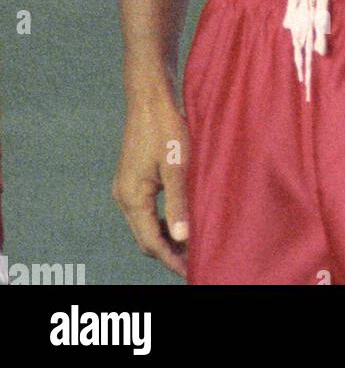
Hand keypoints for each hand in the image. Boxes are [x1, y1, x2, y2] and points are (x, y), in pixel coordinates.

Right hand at [112, 87, 189, 277]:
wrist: (149, 96)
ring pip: (146, 225)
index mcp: (132, 197)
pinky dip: (162, 221)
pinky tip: (182, 220)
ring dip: (166, 238)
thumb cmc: (165, 126)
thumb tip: (183, 237)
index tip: (193, 271)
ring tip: (193, 246)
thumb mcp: (177, 165)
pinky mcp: (133, 177)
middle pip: (145, 238)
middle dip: (169, 253)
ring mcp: (127, 186)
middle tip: (196, 262)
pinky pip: (146, 210)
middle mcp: (124, 196)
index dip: (172, 259)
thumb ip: (179, 202)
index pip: (151, 242)